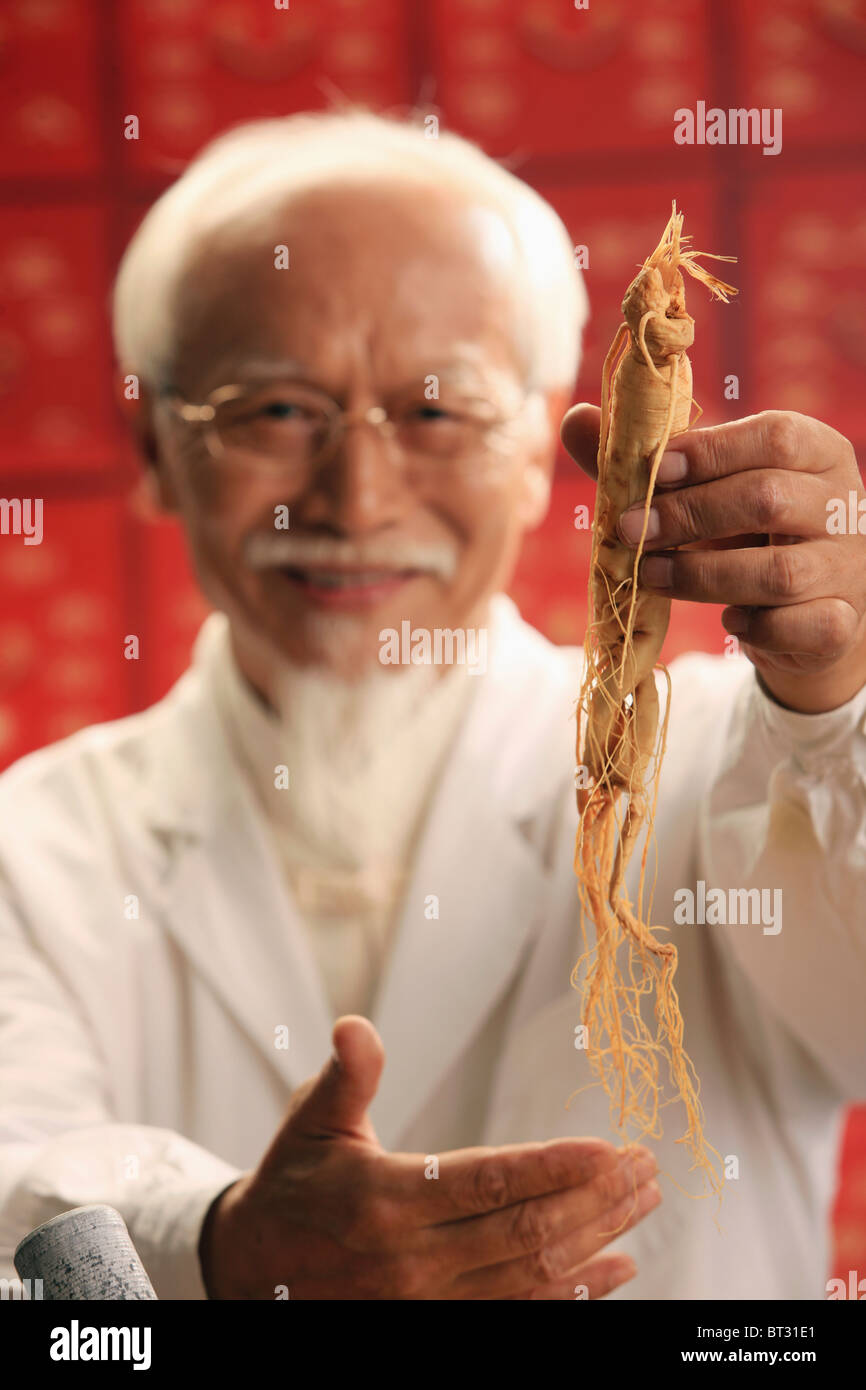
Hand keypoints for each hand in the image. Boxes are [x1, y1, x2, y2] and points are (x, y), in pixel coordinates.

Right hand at [199, 1016, 660, 1299]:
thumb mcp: (310, 1119)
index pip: (487, 1182)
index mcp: (386, 1198)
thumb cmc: (292, 1182)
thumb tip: (354, 1025)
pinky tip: (616, 1266)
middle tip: (644, 1166)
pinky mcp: (438, 1322)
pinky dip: (575, 1292)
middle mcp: (413, 1259)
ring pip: (531, 1273)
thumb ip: (346, 1074)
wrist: (253, 1271)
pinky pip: (519, 1311)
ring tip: (642, 1201)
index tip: (607, 1147)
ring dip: (597, 1237)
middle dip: (596, 1198)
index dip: (553, 1166)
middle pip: (525, 1231)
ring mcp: (429, 1301)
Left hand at [561, 406, 865, 713]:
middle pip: (768, 498)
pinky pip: (800, 626)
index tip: (651, 469)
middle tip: (628, 529)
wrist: (810, 608)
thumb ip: (648, 463)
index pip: (775, 436)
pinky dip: (755, 626)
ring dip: (703, 575)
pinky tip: (727, 619)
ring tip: (650, 575)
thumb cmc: (748, 534)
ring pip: (779, 571)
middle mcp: (843, 504)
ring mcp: (848, 567)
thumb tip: (575, 419)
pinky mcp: (842, 623)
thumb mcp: (707, 491)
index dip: (711, 451)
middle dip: (688, 515)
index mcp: (818, 452)